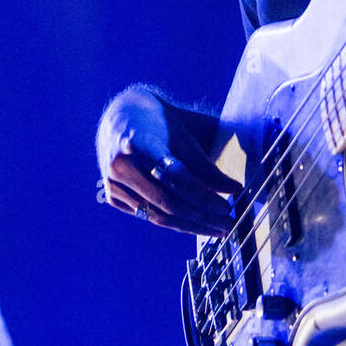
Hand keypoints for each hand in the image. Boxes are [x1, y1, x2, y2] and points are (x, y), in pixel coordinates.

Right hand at [97, 88, 238, 236]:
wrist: (123, 117)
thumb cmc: (160, 124)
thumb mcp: (183, 135)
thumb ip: (205, 164)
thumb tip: (233, 190)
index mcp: (138, 144)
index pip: (176, 178)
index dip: (205, 193)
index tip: (231, 200)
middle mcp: (120, 166)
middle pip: (167, 202)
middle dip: (202, 216)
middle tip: (229, 222)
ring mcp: (113, 184)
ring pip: (157, 215)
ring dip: (191, 226)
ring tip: (218, 228)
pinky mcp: (112, 196)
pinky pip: (147, 215)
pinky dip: (174, 222)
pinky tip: (196, 223)